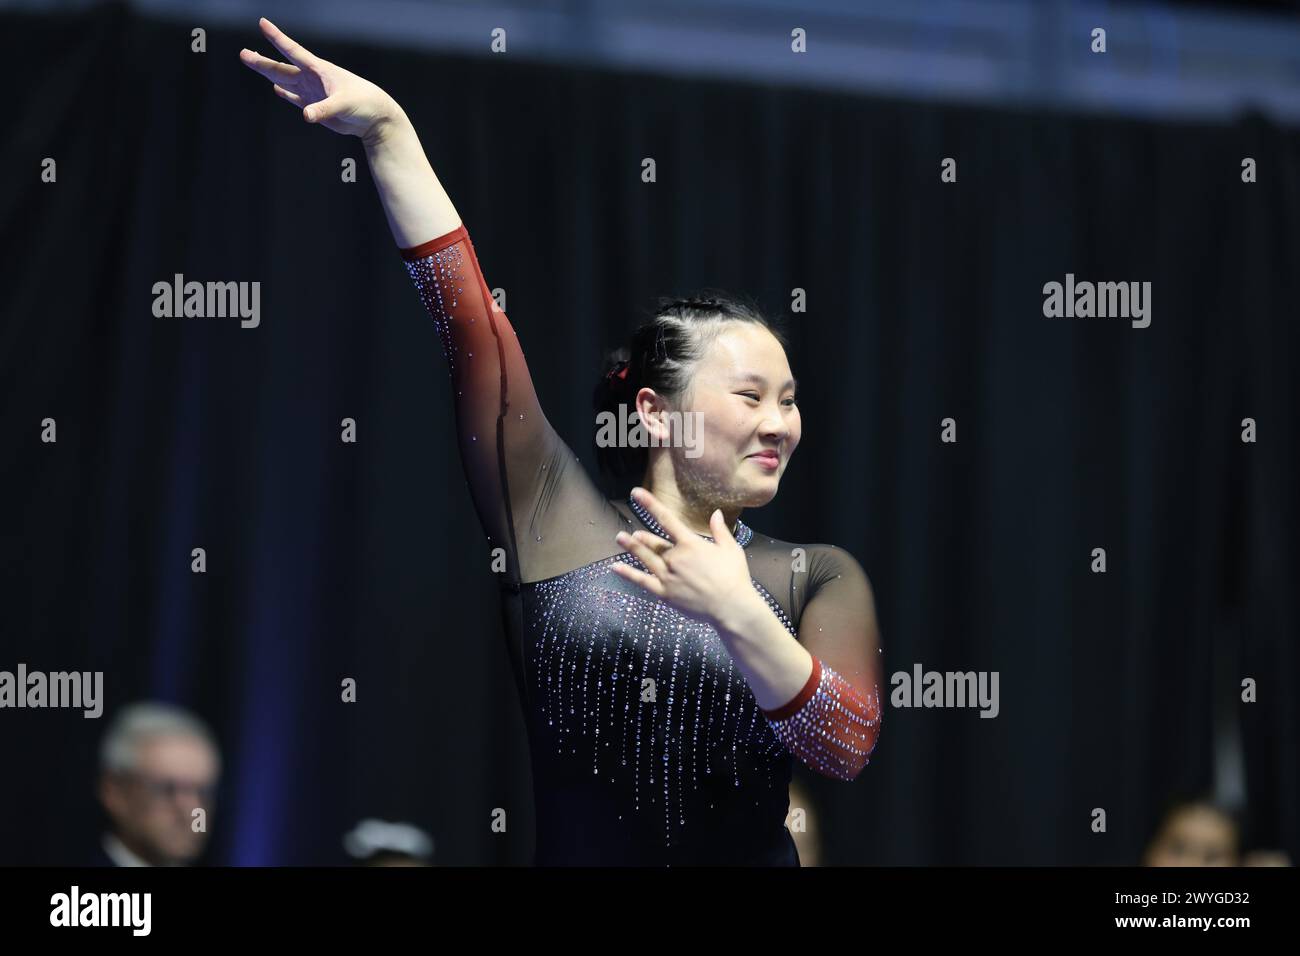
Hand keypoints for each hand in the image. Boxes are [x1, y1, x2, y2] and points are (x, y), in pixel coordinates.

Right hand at [239, 17, 400, 142]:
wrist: (375, 118)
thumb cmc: (364, 103)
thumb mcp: (344, 104)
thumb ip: (324, 109)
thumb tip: (306, 115)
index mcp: (319, 70)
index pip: (293, 51)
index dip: (277, 38)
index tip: (263, 23)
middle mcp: (313, 79)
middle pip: (282, 68)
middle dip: (262, 61)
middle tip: (243, 53)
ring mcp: (313, 93)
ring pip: (285, 81)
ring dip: (268, 74)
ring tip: (252, 62)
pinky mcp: (316, 107)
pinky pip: (296, 99)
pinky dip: (286, 95)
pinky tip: (277, 89)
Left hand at [610, 487, 755, 629]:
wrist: (731, 606)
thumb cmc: (734, 577)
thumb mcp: (731, 549)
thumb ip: (720, 530)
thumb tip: (715, 513)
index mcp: (690, 544)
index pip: (666, 519)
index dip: (649, 504)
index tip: (636, 493)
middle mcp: (675, 557)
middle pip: (655, 543)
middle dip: (642, 538)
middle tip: (630, 533)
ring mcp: (667, 576)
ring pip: (645, 558)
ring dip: (632, 547)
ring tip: (620, 538)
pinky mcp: (664, 593)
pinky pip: (642, 581)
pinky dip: (628, 574)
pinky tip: (616, 567)